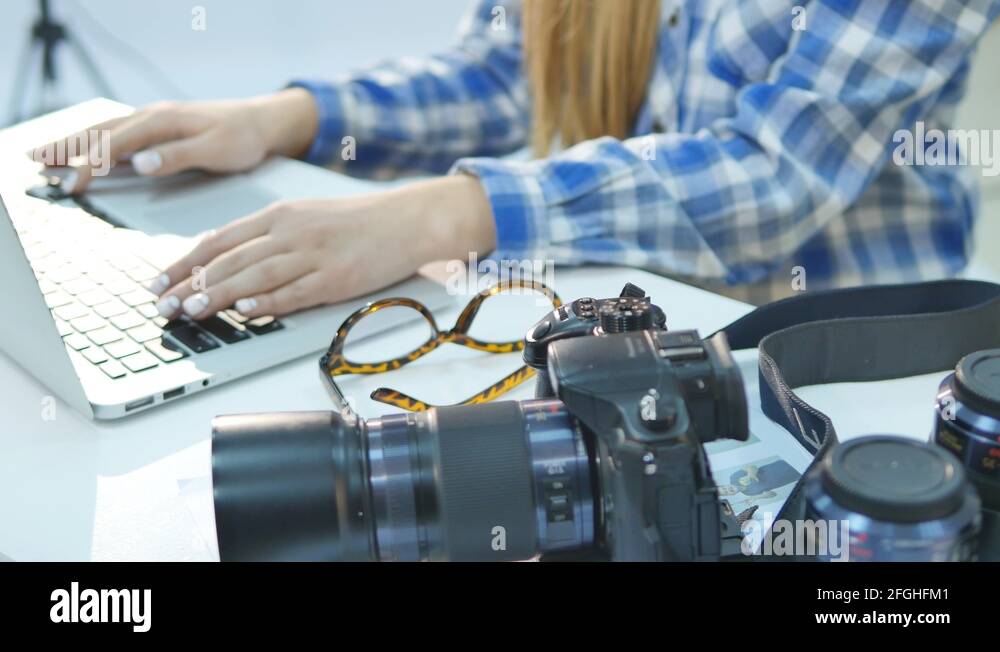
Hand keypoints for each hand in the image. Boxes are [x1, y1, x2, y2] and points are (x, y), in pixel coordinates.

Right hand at [27, 89, 317, 192]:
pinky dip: (96, 140)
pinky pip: (119, 132)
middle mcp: (153, 116)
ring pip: (106, 129)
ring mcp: (155, 119)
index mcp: (163, 122)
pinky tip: (85, 149)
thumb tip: (140, 162)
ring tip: (46, 153)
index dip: (91, 163)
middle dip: (67, 145)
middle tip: (35, 159)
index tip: (73, 182)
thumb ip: (177, 156)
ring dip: (75, 140)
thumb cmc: (243, 138)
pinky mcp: (160, 127)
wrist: (262, 122)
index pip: (117, 143)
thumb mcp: (215, 150)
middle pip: (101, 130)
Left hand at [151, 175, 496, 318]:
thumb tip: (227, 264)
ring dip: (220, 294)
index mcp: (279, 214)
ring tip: (192, 311)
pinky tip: (247, 310)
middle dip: (191, 284)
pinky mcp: (337, 278)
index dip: (184, 263)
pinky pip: (296, 292)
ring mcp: (314, 255)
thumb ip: (267, 237)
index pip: (219, 240)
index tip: (159, 282)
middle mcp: (290, 232)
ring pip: (256, 275)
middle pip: (231, 259)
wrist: (406, 220)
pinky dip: (269, 301)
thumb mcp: (305, 218)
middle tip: (164, 306)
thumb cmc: (356, 222)